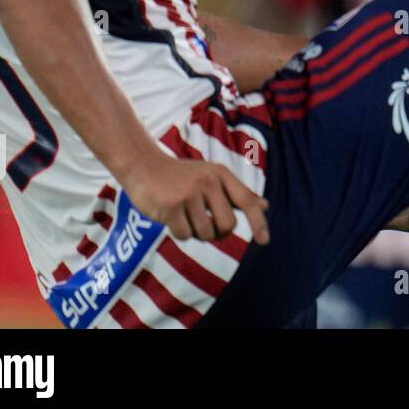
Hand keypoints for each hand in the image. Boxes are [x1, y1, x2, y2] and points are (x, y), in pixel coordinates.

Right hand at [124, 151, 270, 244]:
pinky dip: (181, 233)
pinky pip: (185, 236)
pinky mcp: (171, 206)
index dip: (258, 222)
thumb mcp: (212, 177)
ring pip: (205, 233)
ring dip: (197, 233)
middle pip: (227, 225)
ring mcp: (189, 193)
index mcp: (221, 174)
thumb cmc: (182, 176)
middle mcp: (208, 182)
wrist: (144, 166)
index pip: (246, 201)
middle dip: (218, 232)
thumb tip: (265, 206)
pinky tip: (172, 218)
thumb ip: (237, 193)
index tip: (265, 241)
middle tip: (206, 224)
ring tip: (187, 217)